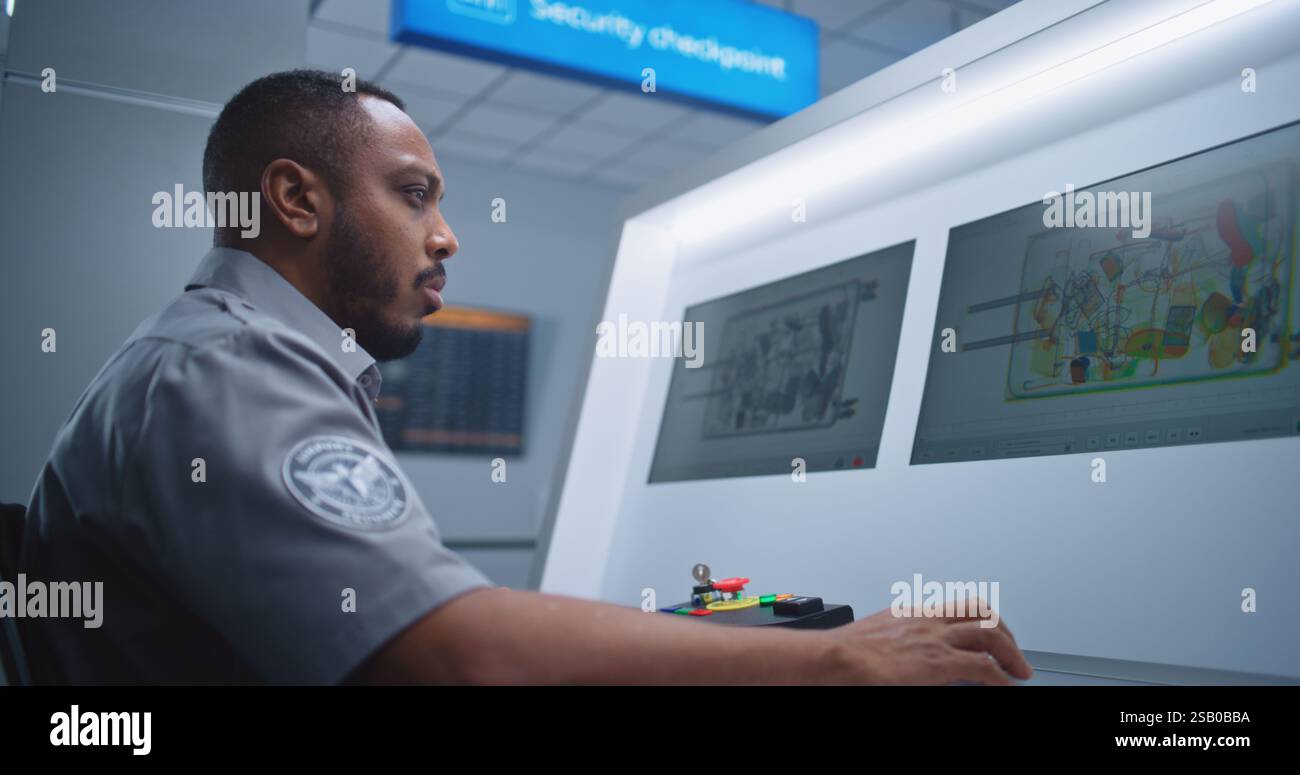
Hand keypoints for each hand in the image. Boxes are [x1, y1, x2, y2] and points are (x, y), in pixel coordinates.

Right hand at [825, 601, 1032, 684]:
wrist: (838, 657)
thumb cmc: (848, 651)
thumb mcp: (880, 634)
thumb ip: (902, 637)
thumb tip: (909, 653)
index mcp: (916, 612)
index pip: (962, 606)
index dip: (985, 620)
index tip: (993, 634)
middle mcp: (930, 620)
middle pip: (983, 613)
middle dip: (1005, 632)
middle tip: (1013, 653)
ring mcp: (936, 639)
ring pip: (990, 634)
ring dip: (1011, 653)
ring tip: (1018, 670)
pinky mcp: (939, 662)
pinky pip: (983, 667)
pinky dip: (1000, 678)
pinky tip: (1005, 686)